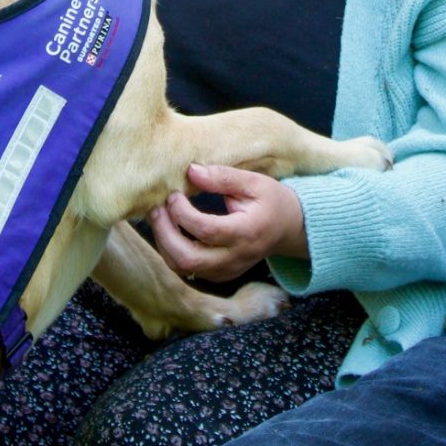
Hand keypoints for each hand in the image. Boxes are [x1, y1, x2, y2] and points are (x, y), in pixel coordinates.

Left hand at [147, 164, 306, 284]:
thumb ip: (223, 177)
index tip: (174, 194)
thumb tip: (191, 171)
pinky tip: (171, 229)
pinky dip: (173, 251)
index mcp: (246, 232)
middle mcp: (235, 257)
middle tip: (157, 209)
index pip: (205, 230)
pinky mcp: (219, 275)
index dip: (182, 213)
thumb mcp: (254, 182)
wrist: (288, 228)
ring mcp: (226, 270)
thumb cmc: (271, 201)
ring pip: (183, 267)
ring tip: (159, 217)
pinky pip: (188, 269)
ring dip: (164, 243)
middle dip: (164, 233)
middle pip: (188, 259)